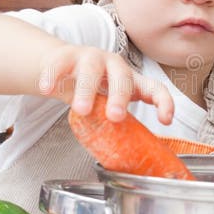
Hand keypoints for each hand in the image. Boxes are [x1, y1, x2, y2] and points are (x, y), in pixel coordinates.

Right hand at [38, 44, 173, 124]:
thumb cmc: (92, 90)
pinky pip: (59, 64)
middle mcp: (114, 65)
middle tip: (115, 116)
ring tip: (81, 110)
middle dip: (120, 96)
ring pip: (91, 69)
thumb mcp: (107, 104)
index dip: (163, 103)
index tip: (165, 120)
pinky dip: (53, 76)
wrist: (63, 68)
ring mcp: (90, 57)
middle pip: (122, 77)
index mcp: (130, 80)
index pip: (154, 88)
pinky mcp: (66, 56)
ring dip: (87, 89)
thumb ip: (114, 121)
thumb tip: (124, 158)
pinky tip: (48, 89)